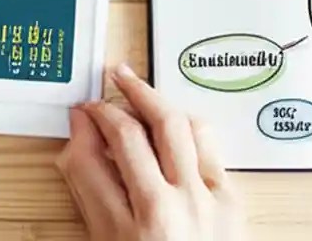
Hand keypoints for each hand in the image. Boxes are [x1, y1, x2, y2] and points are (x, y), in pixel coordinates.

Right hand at [56, 64, 246, 240]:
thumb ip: (91, 192)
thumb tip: (81, 140)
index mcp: (123, 234)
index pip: (89, 162)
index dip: (82, 128)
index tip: (80, 113)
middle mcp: (163, 213)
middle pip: (129, 134)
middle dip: (111, 103)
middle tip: (104, 85)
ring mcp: (201, 203)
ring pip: (173, 126)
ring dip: (151, 97)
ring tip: (136, 85)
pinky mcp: (231, 200)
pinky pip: (206, 142)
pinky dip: (185, 124)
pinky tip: (173, 118)